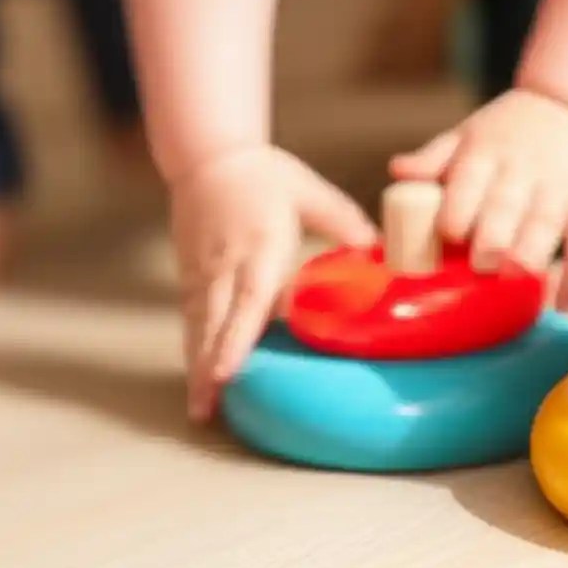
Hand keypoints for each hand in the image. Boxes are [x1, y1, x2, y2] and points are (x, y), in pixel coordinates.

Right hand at [168, 147, 376, 420]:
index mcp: (261, 245)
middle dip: (209, 369)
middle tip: (208, 410)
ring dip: (197, 367)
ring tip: (200, 408)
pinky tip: (199, 377)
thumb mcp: (310, 191)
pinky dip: (194, 348)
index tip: (228, 371)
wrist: (209, 157)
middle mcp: (227, 264)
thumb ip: (344, 222)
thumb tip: (378, 249)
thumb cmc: (264, 175)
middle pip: (215, 323)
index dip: (237, 338)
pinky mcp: (189, 274)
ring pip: (198, 326)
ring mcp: (204, 271)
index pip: (249, 299)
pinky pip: (191, 318)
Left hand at [390, 88, 567, 309]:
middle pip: (505, 209)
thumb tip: (396, 172)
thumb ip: (433, 158)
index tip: (448, 237)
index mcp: (485, 155)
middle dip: (491, 242)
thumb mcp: (468, 133)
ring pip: (545, 227)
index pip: (467, 184)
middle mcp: (522, 172)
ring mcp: (559, 191)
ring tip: (515, 280)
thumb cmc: (509, 129)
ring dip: (530, 257)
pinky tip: (561, 303)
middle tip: (481, 266)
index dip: (456, 214)